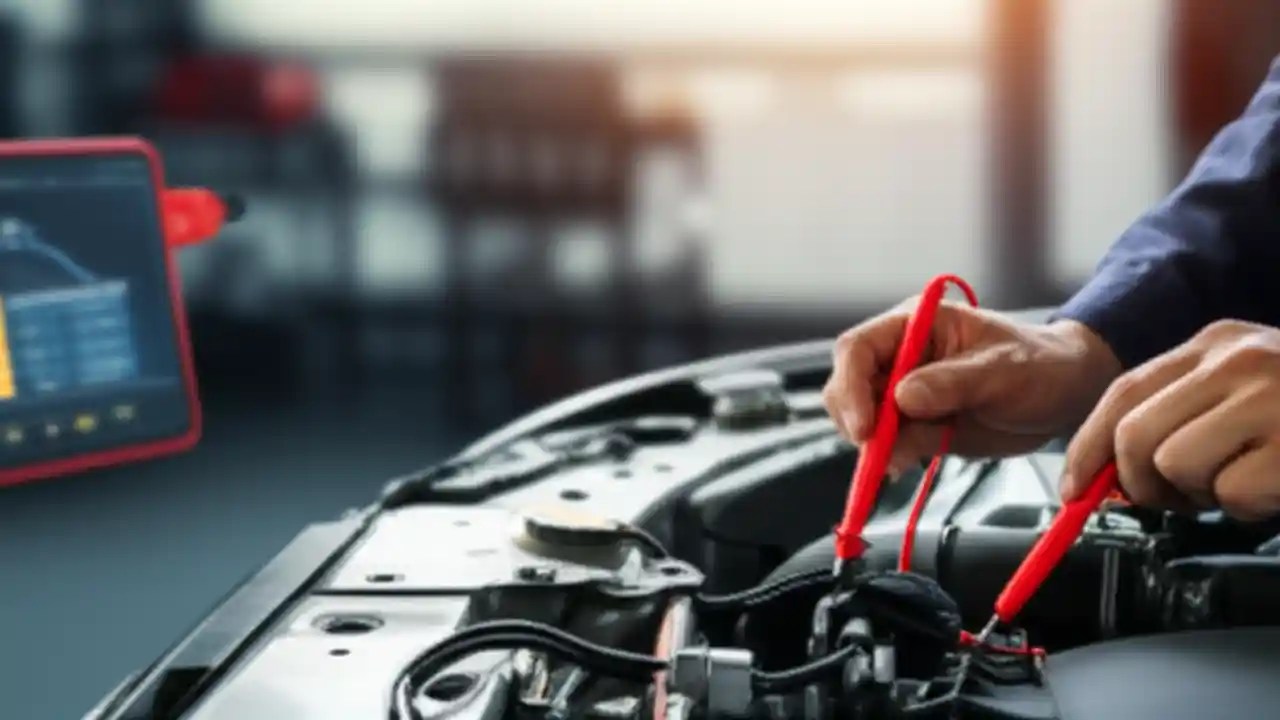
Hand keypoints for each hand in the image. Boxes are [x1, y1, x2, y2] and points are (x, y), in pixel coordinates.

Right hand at [823, 301, 1120, 474]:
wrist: (1065, 395)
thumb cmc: (1040, 366)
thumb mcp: (1001, 371)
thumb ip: (952, 382)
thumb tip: (902, 399)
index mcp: (914, 325)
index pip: (858, 348)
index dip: (851, 387)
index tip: (865, 427)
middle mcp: (900, 357)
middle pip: (848, 385)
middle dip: (856, 419)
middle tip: (879, 451)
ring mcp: (904, 393)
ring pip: (861, 419)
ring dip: (873, 444)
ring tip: (904, 458)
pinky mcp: (915, 425)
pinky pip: (886, 443)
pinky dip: (888, 457)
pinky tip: (905, 464)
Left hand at [1063, 320, 1279, 520]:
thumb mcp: (1242, 390)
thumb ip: (1177, 413)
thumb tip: (1107, 471)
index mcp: (1214, 344)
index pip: (1123, 392)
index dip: (1088, 446)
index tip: (1072, 487)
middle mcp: (1235, 361)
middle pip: (1134, 433)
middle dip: (1139, 482)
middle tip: (1176, 498)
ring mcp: (1267, 397)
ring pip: (1174, 464)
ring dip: (1199, 494)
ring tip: (1241, 481)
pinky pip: (1231, 492)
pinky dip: (1245, 507)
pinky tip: (1272, 488)